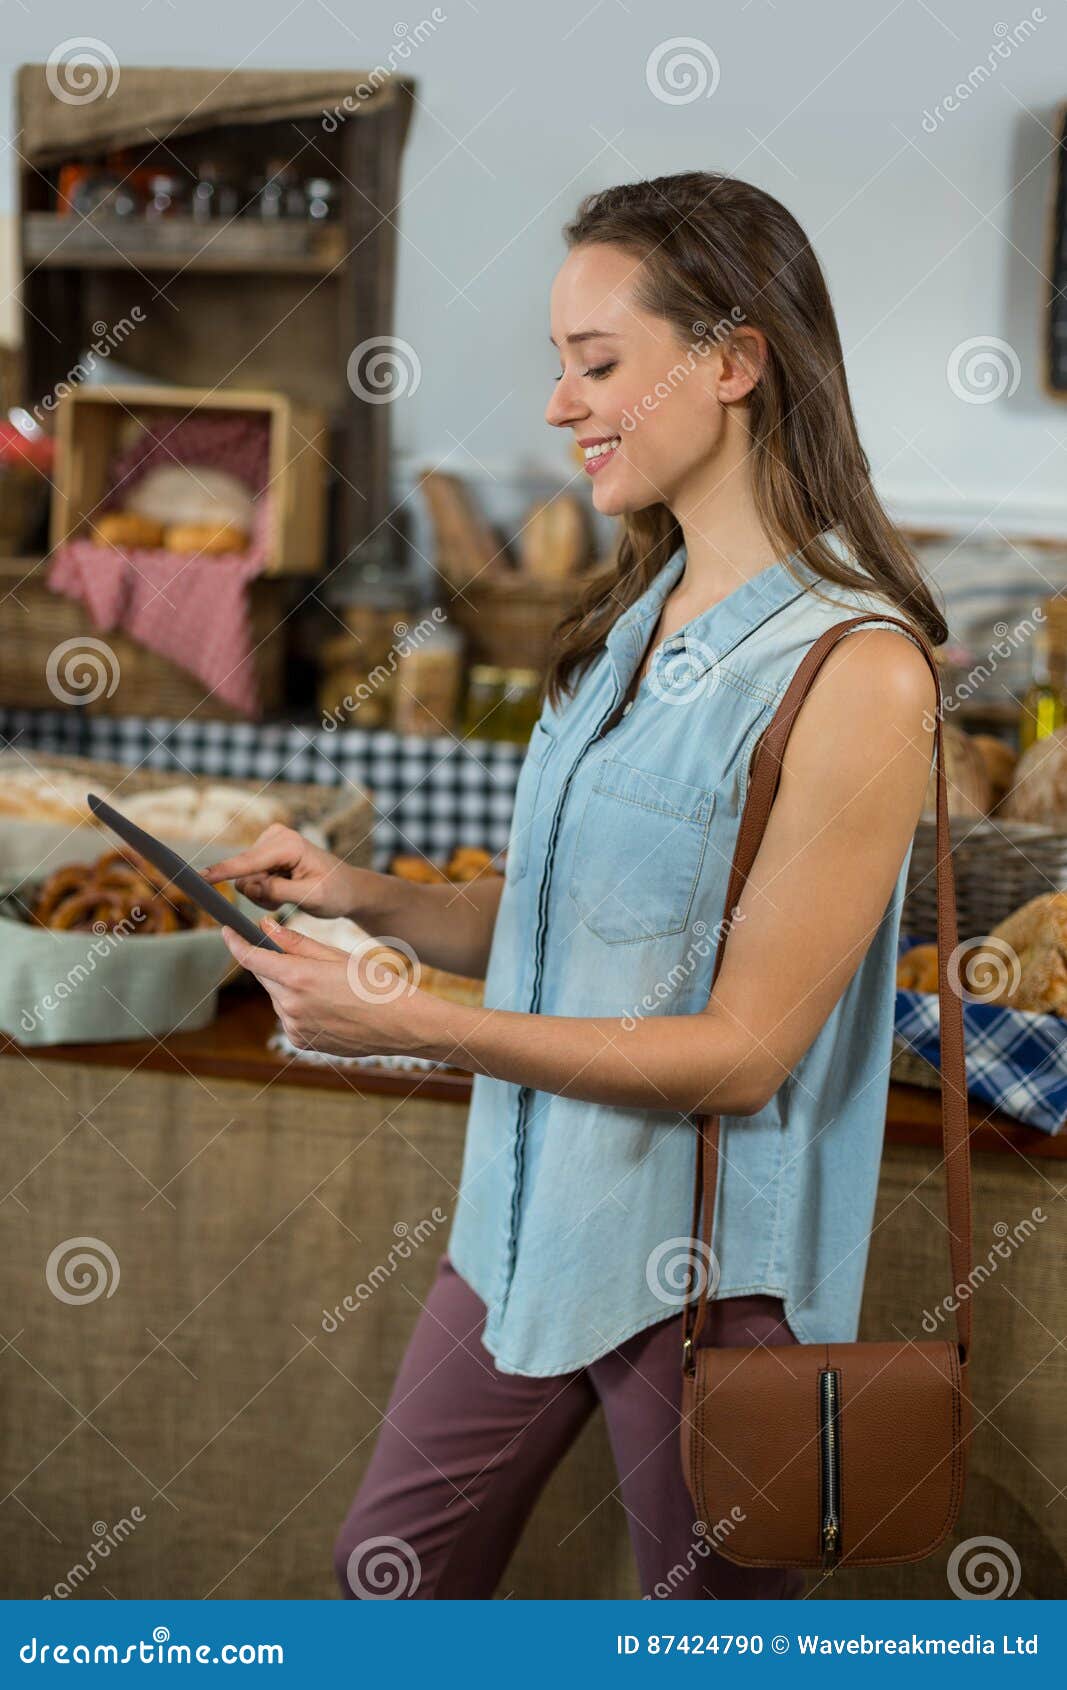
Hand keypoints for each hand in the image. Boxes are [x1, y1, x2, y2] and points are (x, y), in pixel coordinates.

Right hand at [203, 825, 371, 920]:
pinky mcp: (265, 854)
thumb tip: (248, 885)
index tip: (198, 877)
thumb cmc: (335, 892)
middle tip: (285, 900)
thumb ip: (278, 890)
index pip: (248, 862)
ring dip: (263, 895)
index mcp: (289, 844)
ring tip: (289, 895)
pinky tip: (285, 890)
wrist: (347, 888)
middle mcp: (276, 837)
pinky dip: (265, 892)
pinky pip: (249, 880)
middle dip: (260, 893)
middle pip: (244, 873)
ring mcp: (269, 844)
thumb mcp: (312, 896)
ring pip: (245, 880)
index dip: (222, 872)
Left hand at [219, 915, 430, 1058]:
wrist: (400, 1024)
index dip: (234, 942)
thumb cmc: (373, 984)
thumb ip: (295, 942)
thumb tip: (265, 927)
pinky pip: (289, 1017)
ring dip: (290, 987)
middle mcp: (289, 1006)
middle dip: (275, 964)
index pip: (252, 957)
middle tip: (304, 959)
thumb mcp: (335, 955)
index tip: (226, 930)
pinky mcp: (300, 1042)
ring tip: (328, 988)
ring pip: (278, 997)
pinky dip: (299, 1008)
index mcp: (298, 978)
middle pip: (266, 976)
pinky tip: (328, 1007)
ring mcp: (293, 1027)